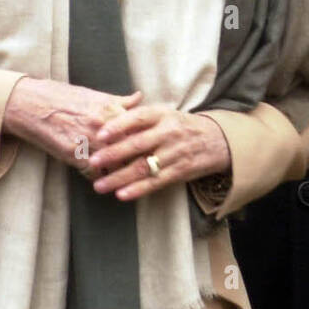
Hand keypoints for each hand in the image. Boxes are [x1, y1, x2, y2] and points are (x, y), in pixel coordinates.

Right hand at [2, 77, 142, 173]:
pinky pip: (95, 174)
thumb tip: (140, 97)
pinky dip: (101, 178)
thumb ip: (119, 101)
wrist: (32, 105)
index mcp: (111, 109)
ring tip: (130, 181)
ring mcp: (89, 142)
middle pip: (132, 150)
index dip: (150, 142)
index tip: (157, 149)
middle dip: (141, 161)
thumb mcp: (94, 94)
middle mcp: (104, 126)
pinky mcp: (74, 156)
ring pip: (116, 165)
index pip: (140, 130)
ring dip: (123, 174)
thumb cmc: (63, 97)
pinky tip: (105, 181)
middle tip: (150, 169)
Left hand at [88, 105, 231, 201]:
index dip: (119, 125)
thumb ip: (137, 116)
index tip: (100, 134)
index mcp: (163, 114)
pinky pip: (156, 182)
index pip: (138, 118)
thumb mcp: (164, 114)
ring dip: (119, 178)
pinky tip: (121, 194)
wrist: (216, 140)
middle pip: (138, 144)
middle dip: (114, 153)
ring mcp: (175, 153)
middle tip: (92, 161)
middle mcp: (169, 132)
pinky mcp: (180, 171)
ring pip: (143, 167)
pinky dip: (138, 189)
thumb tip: (102, 118)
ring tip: (99, 185)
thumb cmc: (181, 126)